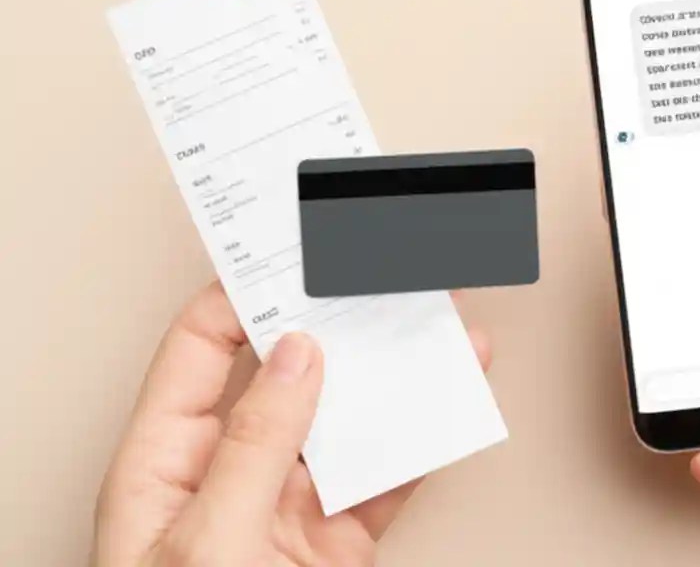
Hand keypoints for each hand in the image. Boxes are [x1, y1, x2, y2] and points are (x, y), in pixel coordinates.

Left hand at [93, 282, 492, 565]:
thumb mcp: (207, 542)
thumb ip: (256, 447)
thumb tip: (295, 360)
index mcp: (164, 464)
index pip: (201, 350)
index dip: (246, 293)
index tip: (293, 250)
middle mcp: (225, 478)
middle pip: (289, 376)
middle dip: (341, 324)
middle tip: (381, 276)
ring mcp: (285, 512)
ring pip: (349, 423)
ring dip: (396, 377)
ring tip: (438, 330)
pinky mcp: (335, 547)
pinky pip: (386, 480)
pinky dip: (422, 441)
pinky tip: (448, 404)